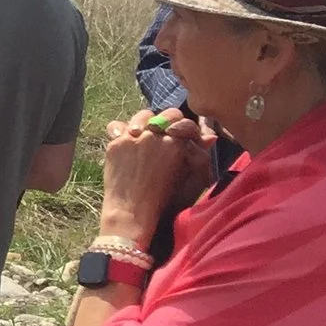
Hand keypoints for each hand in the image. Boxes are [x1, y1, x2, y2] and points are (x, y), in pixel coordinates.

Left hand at [97, 114, 208, 241]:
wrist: (132, 211)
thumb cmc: (165, 198)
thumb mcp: (189, 177)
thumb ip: (199, 155)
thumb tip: (210, 137)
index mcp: (177, 143)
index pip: (183, 121)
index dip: (181, 126)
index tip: (177, 133)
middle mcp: (155, 135)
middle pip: (164, 114)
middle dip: (165, 121)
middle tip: (161, 132)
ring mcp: (133, 137)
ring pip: (142, 116)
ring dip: (143, 122)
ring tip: (141, 133)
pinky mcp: (115, 143)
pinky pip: (117, 126)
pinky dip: (121, 130)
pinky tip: (123, 138)